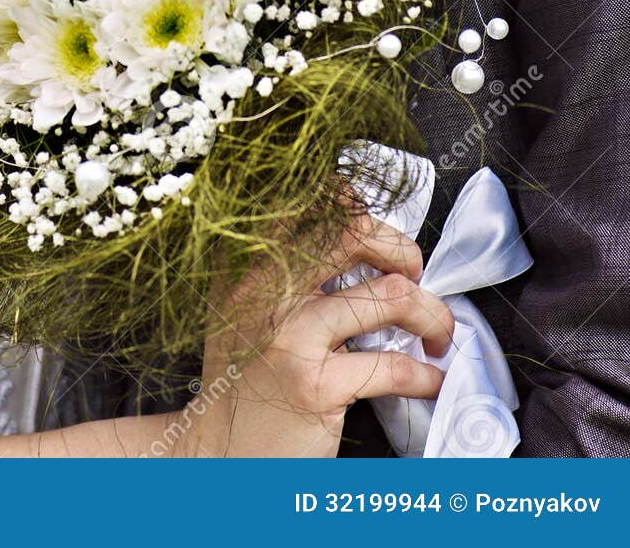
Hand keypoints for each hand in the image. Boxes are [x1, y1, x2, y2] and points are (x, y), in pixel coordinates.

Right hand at [178, 211, 453, 457]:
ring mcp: (288, 335)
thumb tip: (358, 240)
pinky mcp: (314, 386)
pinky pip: (393, 366)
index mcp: (247, 260)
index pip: (308, 200)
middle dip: (402, 251)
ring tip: (434, 333)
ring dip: (432, 314)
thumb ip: (284, 269)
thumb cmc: (243, 380)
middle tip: (411, 278)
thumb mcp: (246, 307)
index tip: (380, 235)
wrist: (217, 452)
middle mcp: (263, 287)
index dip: (356, 206)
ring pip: (390, 294)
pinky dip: (426, 374)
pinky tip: (428, 380)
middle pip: (353, 230)